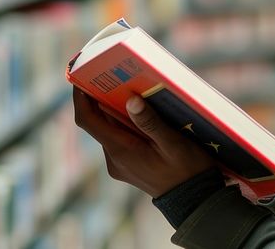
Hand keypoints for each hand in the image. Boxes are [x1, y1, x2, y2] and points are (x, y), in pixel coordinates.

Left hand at [73, 87, 217, 196]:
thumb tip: (131, 100)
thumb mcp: (174, 144)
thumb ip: (151, 123)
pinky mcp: (128, 166)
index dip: (80, 97)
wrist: (195, 202)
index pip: (88, 120)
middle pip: (98, 122)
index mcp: (121, 151)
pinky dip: (125, 123)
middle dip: (102, 98)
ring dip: (116, 110)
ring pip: (109, 130)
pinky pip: (119, 138)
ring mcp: (119, 164)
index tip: (81, 77)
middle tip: (111, 74)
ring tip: (130, 87)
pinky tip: (141, 111)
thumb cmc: (188, 171)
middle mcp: (114, 158)